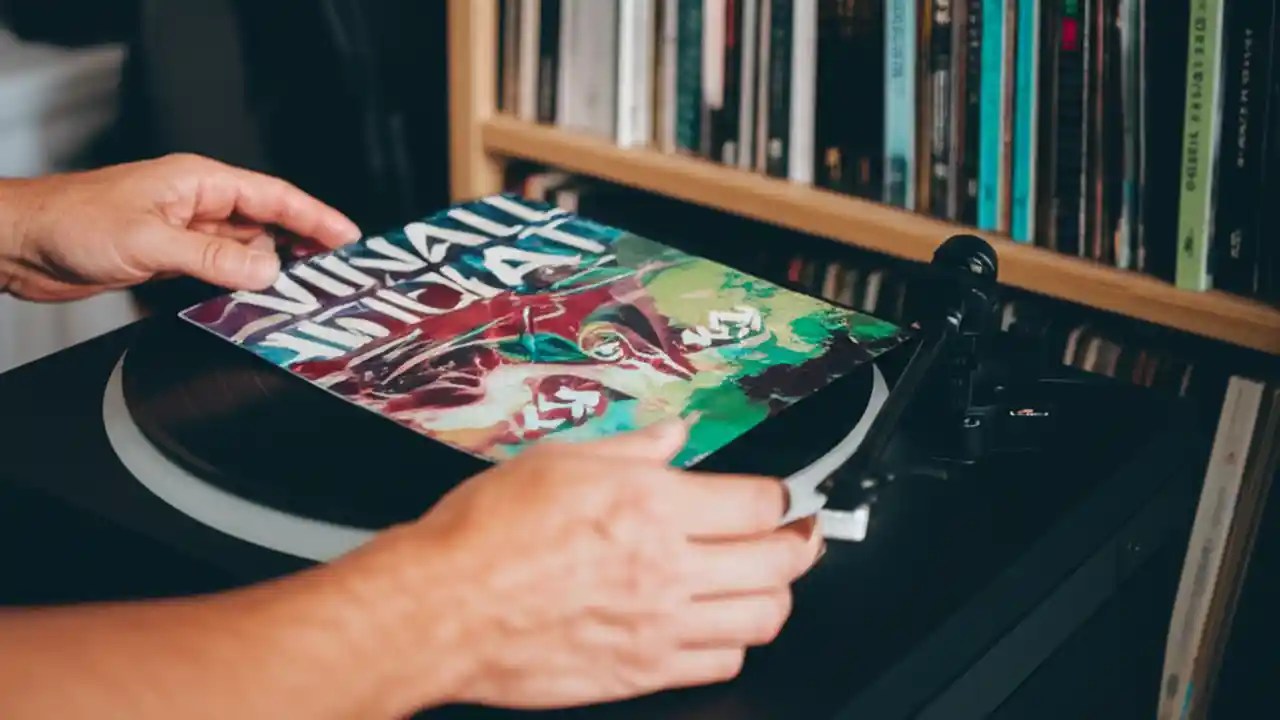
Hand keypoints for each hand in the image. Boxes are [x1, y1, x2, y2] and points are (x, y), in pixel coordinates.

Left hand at [0, 153, 360, 301]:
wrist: (21, 244)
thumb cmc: (71, 222)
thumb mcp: (152, 241)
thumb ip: (214, 257)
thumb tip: (266, 269)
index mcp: (198, 182)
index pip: (274, 196)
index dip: (317, 216)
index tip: (349, 238)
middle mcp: (197, 205)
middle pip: (267, 224)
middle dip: (304, 247)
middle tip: (338, 274)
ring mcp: (185, 233)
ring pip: (245, 251)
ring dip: (271, 272)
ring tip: (303, 295)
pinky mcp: (170, 260)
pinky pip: (220, 272)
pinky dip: (240, 287)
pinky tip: (254, 303)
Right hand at [353, 420, 822, 714]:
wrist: (441, 608)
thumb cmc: (486, 533)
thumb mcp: (560, 460)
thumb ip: (633, 447)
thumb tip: (675, 434)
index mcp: (651, 505)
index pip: (759, 503)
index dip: (786, 497)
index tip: (788, 496)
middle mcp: (666, 568)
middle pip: (776, 562)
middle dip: (802, 544)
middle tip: (800, 534)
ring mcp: (658, 626)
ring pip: (761, 618)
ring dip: (776, 595)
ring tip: (768, 579)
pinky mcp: (640, 672)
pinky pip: (720, 663)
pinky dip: (733, 644)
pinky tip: (718, 625)